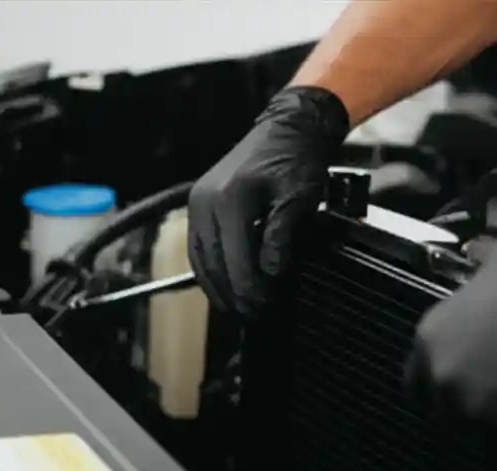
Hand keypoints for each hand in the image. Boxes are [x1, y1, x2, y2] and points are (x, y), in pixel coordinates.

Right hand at [187, 86, 349, 316]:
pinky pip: (198, 247)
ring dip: (218, 289)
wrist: (286, 129)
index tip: (267, 308)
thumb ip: (282, 239)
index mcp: (230, 200)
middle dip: (234, 297)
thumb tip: (271, 276)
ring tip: (239, 309)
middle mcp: (206, 202)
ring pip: (201, 260)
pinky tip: (225, 285)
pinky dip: (211, 270)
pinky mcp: (198, 204)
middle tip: (255, 316)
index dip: (252, 292)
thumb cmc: (296, 160)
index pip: (236, 263)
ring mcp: (198, 203)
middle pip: (213, 266)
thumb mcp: (299, 200)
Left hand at [404, 193, 496, 459]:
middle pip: (451, 421)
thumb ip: (478, 280)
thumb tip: (478, 256)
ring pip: (492, 446)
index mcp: (432, 344)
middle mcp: (449, 386)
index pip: (419, 388)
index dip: (446, 391)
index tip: (472, 388)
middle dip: (479, 416)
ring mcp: (486, 418)